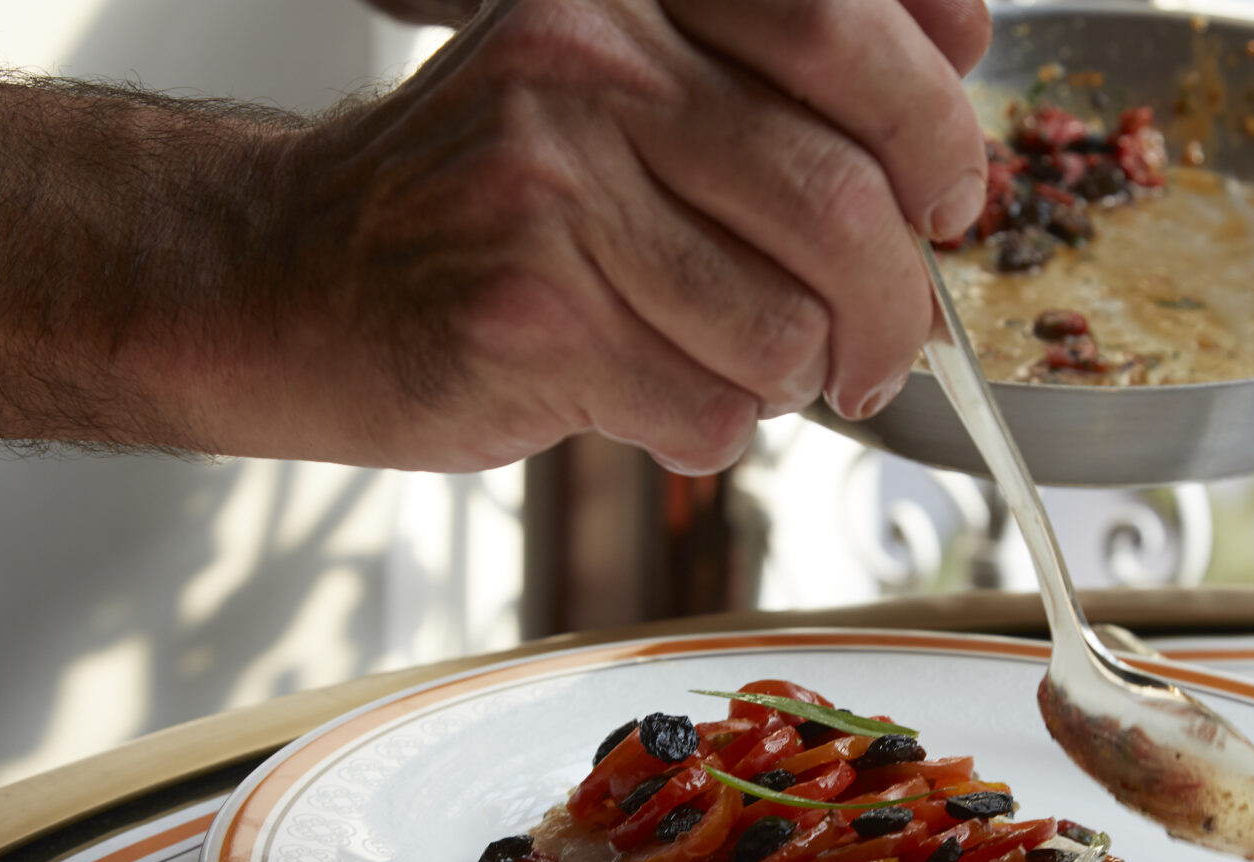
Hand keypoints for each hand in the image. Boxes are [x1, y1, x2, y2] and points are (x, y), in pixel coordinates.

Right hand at [245, 0, 990, 473]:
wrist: (295, 276)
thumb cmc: (484, 195)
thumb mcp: (617, 76)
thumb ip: (771, 65)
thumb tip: (958, 55)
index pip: (845, 29)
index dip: (936, 127)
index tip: (949, 197)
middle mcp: (587, 62)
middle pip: (840, 199)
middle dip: (898, 306)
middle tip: (892, 346)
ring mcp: (547, 189)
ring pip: (784, 328)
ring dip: (796, 380)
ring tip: (741, 368)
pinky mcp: (524, 318)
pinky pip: (709, 410)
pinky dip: (711, 430)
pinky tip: (653, 396)